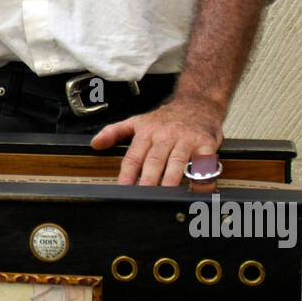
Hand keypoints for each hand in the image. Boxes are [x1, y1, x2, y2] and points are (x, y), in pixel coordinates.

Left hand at [90, 94, 223, 185]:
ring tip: (164, 198)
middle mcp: (165, 136)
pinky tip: (197, 192)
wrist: (198, 101)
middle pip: (154, 161)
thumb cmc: (168, 117)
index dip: (126, 175)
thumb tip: (95, 143)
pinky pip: (204, 165)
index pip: (134, 157)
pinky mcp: (206, 145)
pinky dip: (201, 179)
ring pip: (176, 163)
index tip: (122, 190)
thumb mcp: (138, 120)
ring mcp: (186, 140)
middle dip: (147, 181)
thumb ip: (115, 132)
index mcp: (147, 133)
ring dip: (170, 182)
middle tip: (142, 198)